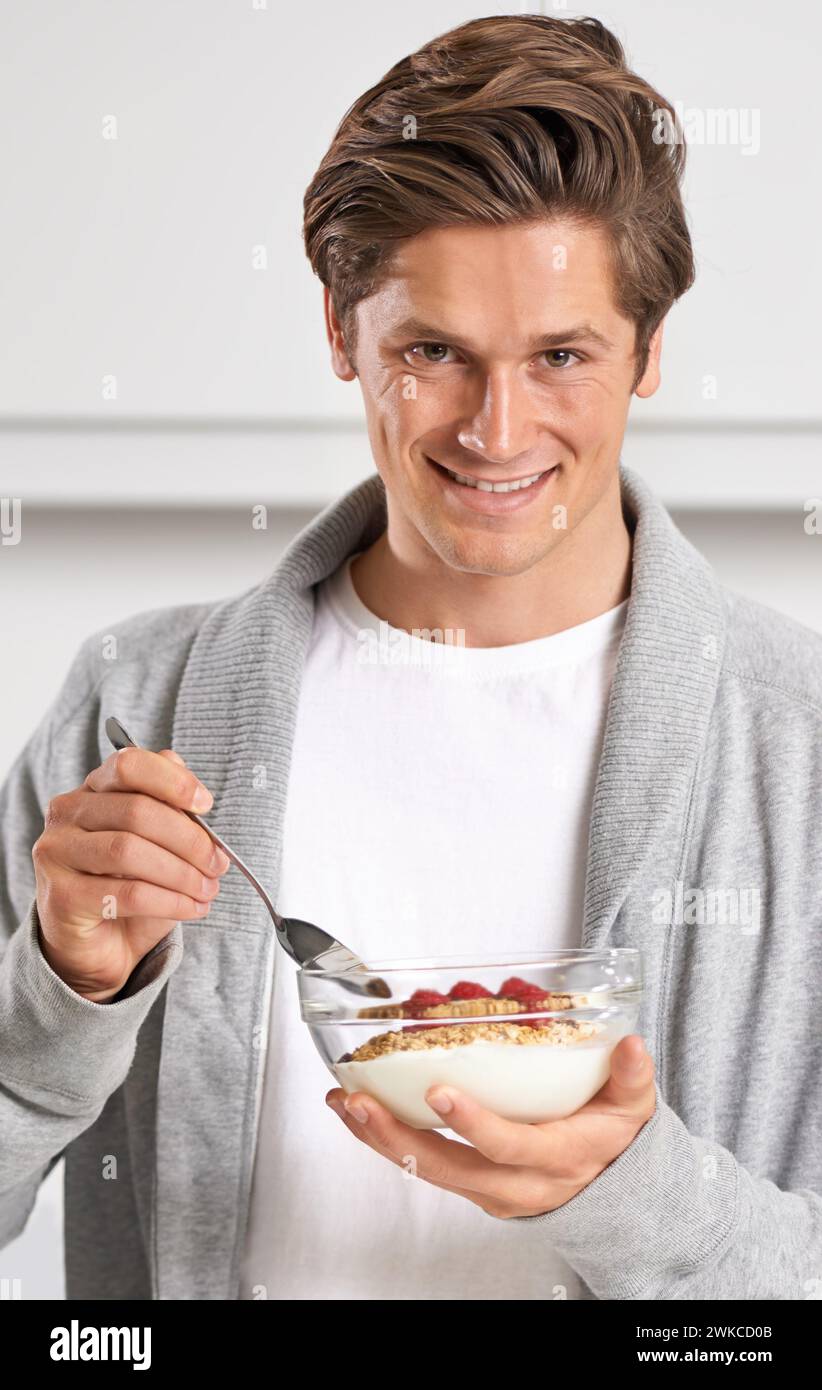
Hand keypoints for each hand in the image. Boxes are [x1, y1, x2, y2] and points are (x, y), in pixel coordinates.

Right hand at [32, 746, 230, 1001]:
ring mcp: (56, 853)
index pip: (128, 764)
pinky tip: (191, 908)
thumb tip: (196, 794)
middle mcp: (66, 814)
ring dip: (182, 873)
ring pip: (129, 851)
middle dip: (189, 839)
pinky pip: (128, 894)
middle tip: (219, 863)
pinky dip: (170, 901)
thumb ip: (170, 810)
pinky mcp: (61, 896)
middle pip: (136, 811)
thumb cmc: (129, 885)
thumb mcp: (156, 842)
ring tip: (208, 889)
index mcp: (92, 789)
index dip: (172, 781)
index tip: (206, 805)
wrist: (98, 946)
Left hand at [325, 1034, 655, 1217]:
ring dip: (381, 1138)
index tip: (439, 1091)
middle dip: (399, 1136)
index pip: (509, 1146)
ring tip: (345, 1102)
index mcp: (556, 1159)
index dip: (473, 1122)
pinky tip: (360, 1113)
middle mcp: (517, 1183)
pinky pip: (425, 1167)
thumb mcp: (633, 1108)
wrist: (613, 1194)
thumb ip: (631, 1077)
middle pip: (449, 1168)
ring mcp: (490, 1191)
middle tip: (362, 1101)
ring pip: (428, 1171)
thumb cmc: (614, 1139)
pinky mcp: (473, 1186)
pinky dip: (389, 1140)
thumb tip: (631, 1045)